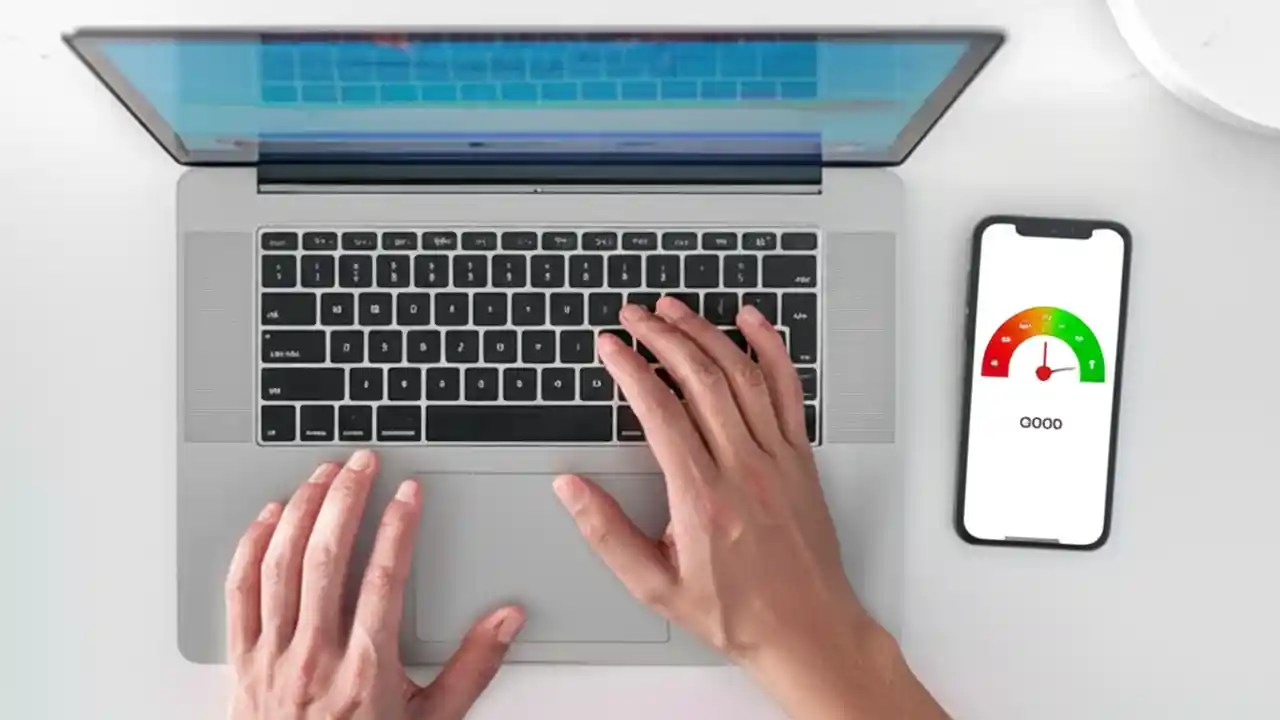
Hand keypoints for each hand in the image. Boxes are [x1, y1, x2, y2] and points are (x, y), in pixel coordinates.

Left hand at [225, 450, 524, 718]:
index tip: (409, 492)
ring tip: (322, 475)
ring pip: (281, 566)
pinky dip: (252, 548)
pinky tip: (271, 517)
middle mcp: (316, 657)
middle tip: (362, 463)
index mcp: (367, 670)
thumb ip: (473, 668)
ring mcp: (272, 657)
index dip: (399, 528)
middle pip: (326, 559)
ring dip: (302, 512)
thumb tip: (508, 619)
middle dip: (345, 499)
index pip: (383, 580)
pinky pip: (239, 593)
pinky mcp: (242, 661)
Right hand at [554, 299, 944, 719]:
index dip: (630, 369)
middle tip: (635, 315)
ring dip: (706, 334)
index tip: (610, 346)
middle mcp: (743, 468)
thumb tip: (570, 488)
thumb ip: (607, 533)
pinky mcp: (801, 459)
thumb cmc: (737, 614)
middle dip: (662, 337)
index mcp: (702, 498)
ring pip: (742, 376)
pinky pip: (788, 391)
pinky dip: (771, 350)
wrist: (808, 632)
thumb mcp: (654, 586)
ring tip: (675, 310)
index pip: (660, 412)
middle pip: (700, 380)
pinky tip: (752, 323)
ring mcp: (778, 459)